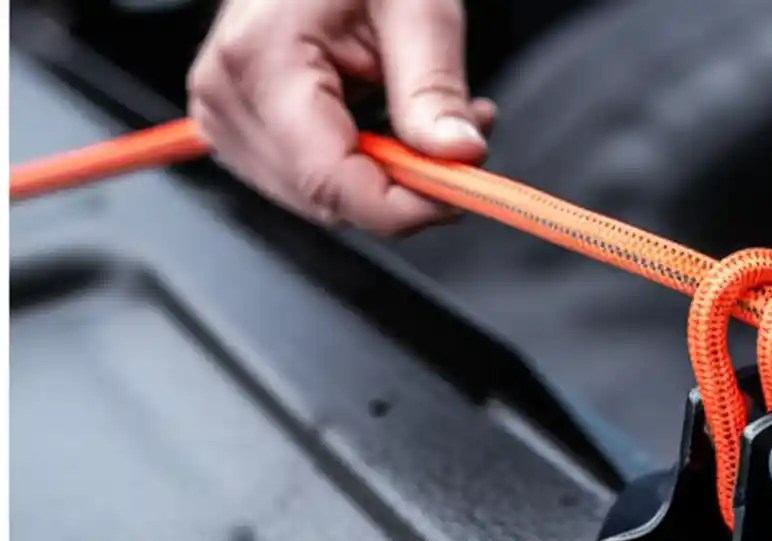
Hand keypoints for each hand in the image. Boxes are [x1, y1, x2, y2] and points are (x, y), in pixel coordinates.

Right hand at [187, 0, 495, 234]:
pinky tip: (387, 122)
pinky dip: (361, 166)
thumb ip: (432, 88)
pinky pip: (309, 180)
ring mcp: (223, 115)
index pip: (332, 182)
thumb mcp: (416, 6)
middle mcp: (226, 97)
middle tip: (461, 130)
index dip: (406, 206)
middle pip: (328, 199)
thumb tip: (458, 156)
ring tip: (426, 114)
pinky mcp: (235, 126)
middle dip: (405, 184)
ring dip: (388, 175)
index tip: (463, 190)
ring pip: (323, 199)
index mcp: (263, 63)